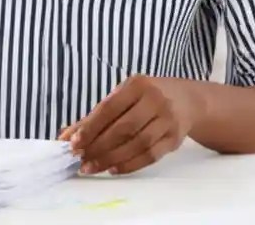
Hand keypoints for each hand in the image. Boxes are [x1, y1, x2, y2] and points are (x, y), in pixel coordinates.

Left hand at [60, 75, 204, 175]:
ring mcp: (167, 120)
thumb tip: (66, 136)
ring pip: (136, 144)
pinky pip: (150, 155)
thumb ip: (96, 116)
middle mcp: (154, 100)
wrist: (188, 100)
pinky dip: (130, 164)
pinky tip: (114, 168)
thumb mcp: (124, 96)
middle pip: (123, 128)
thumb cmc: (147, 97)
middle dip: (98, 146)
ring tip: (92, 167)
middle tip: (80, 160)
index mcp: (137, 85)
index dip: (90, 128)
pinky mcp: (174, 138)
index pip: (109, 109)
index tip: (73, 143)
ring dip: (111, 159)